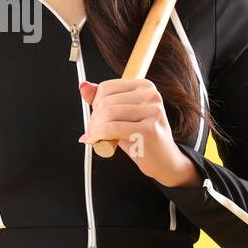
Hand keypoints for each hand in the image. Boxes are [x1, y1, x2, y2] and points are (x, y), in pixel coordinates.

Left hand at [77, 78, 201, 187]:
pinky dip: (98, 135)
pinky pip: (112, 128)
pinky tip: (97, 141)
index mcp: (145, 86)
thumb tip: (83, 86)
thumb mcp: (120, 115)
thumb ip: (102, 100)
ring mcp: (153, 112)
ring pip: (108, 114)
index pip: (107, 87)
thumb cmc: (141, 136)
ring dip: (95, 129)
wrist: (164, 161)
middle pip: (106, 101)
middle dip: (94, 120)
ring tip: (97, 138)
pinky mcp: (150, 130)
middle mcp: (151, 96)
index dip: (95, 105)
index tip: (96, 119)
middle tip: (93, 133)